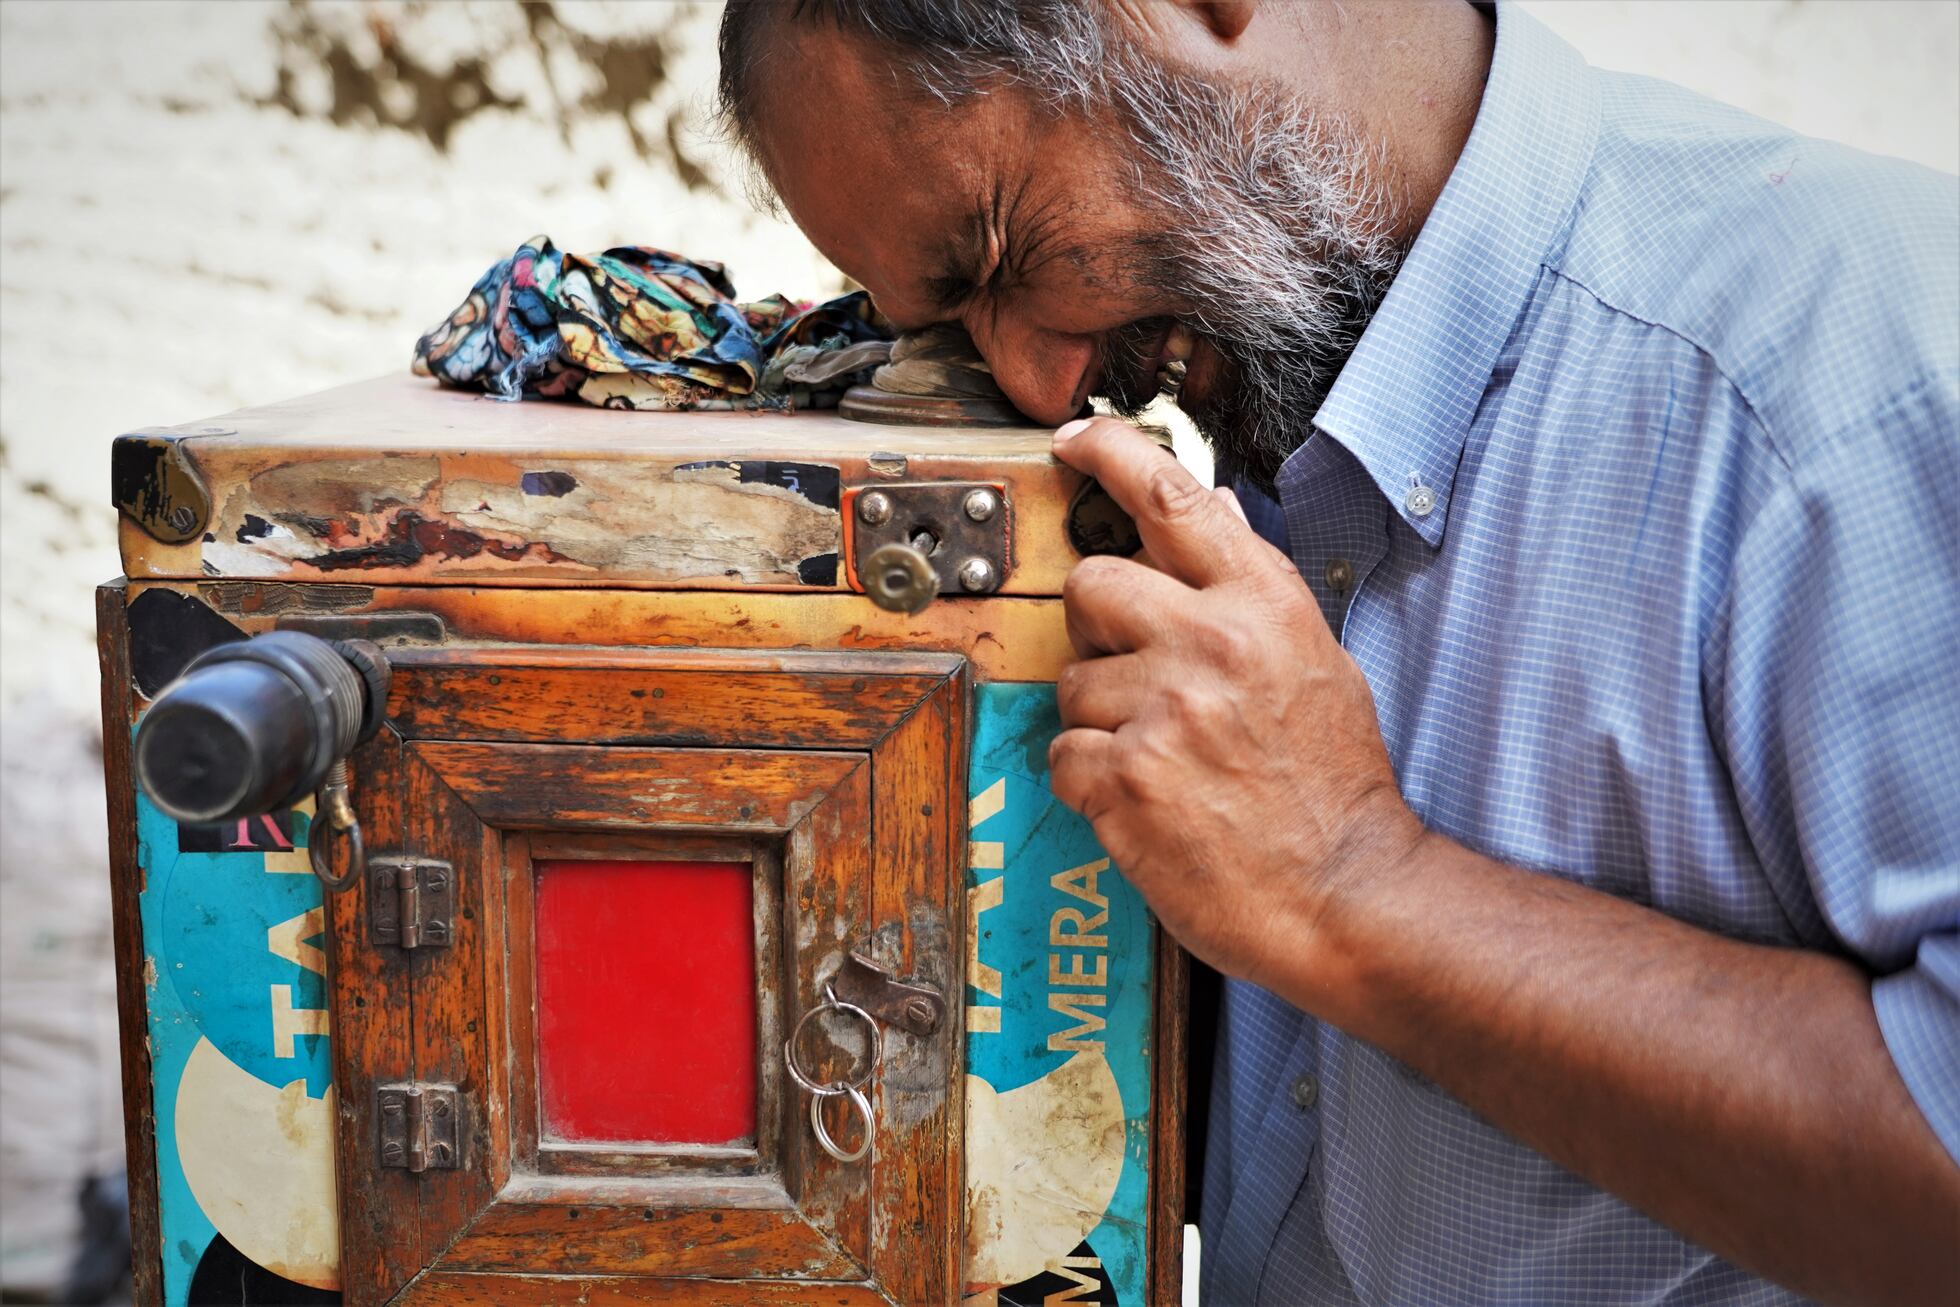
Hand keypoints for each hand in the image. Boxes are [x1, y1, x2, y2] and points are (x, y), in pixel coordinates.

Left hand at [1047, 418, 1422, 986]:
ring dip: (1099, 719)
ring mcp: (1164, 711)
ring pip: (1070, 680)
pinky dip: (1091, 783)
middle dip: (1095, 626)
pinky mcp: (1126, 778)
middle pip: (1091, 584)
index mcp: (1262, 607)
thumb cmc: (1333, 788)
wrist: (1345, 893)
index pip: (1174, 499)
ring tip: (1159, 756)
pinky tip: (1144, 800)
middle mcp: (1210, 644)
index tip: (1076, 441)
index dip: (1113, 454)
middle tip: (1130, 669)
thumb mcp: (1316, 663)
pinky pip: (1063, 754)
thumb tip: (1210, 516)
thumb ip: (1253, 592)